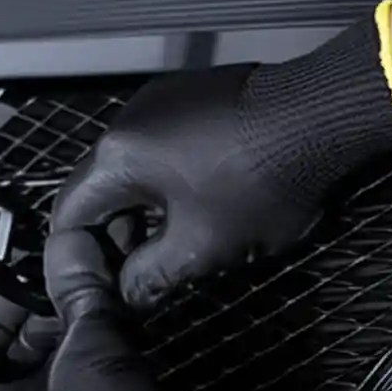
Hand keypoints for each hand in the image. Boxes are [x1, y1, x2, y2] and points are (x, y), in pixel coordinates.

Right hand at [53, 22, 391, 308]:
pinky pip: (161, 144)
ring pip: (131, 166)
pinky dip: (165, 178)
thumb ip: (153, 277)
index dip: (78, 256)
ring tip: (169, 244)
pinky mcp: (193, 94)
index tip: (96, 283)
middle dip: (113, 234)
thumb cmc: (263, 179)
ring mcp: (162, 100)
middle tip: (134, 272)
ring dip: (142, 208)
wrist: (322, 116)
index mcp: (117, 156)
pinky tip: (198, 203)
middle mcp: (129, 119)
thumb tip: (129, 296)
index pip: (69, 212)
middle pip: (98, 187)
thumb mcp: (203, 247)